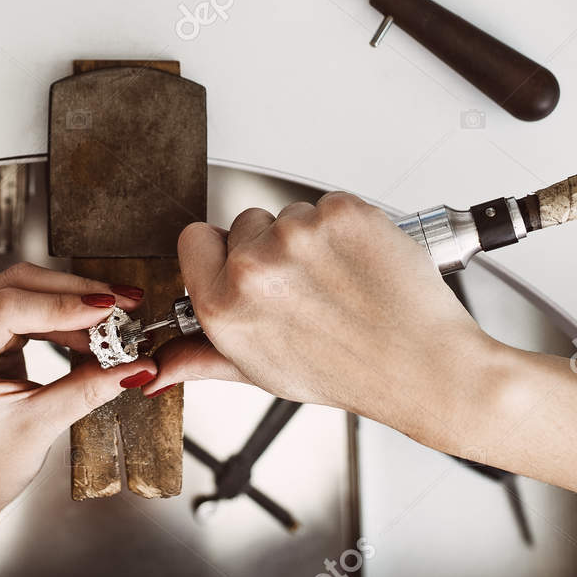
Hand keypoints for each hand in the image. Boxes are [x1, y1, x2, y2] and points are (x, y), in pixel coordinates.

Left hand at [0, 263, 148, 532]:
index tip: (108, 310)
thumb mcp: (38, 428)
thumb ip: (87, 388)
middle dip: (75, 295)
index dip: (61, 304)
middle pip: (14, 287)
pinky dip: (61, 312)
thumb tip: (135, 364)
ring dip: (72, 301)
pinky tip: (92, 326)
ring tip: (116, 319)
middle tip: (125, 305)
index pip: (4, 310)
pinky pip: (25, 302)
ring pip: (22, 287)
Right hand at [149, 194, 498, 455]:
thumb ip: (202, 360)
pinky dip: (347, 228)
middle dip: (272, 248)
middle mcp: (255, 267)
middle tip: (308, 289)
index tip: (248, 269)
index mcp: (224, 306)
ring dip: (313, 239)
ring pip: (292, 214)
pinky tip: (360, 264)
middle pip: (247, 224)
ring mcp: (300, 235)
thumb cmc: (347, 371)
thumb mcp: (262, 372)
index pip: (194, 239)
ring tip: (340, 282)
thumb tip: (156, 369)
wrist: (421, 364)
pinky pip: (331, 205)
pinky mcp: (343, 212)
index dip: (223, 253)